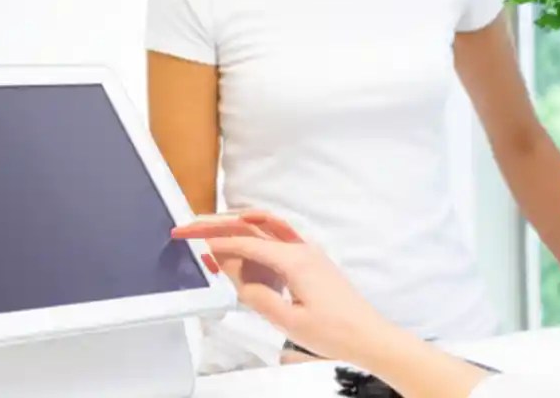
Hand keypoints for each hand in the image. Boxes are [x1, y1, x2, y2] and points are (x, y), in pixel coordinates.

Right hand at [172, 211, 401, 366]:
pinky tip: (246, 247)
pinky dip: (258, 238)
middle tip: (193, 224)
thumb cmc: (335, 331)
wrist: (369, 336)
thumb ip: (259, 298)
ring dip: (239, 226)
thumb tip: (236, 280)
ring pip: (267, 229)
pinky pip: (279, 240)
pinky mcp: (311, 261)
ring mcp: (308, 253)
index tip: (190, 237)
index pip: (245, 243)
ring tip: (213, 229)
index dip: (214, 240)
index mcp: (295, 260)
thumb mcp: (289, 322)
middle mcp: (301, 249)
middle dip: (221, 225)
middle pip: (254, 228)